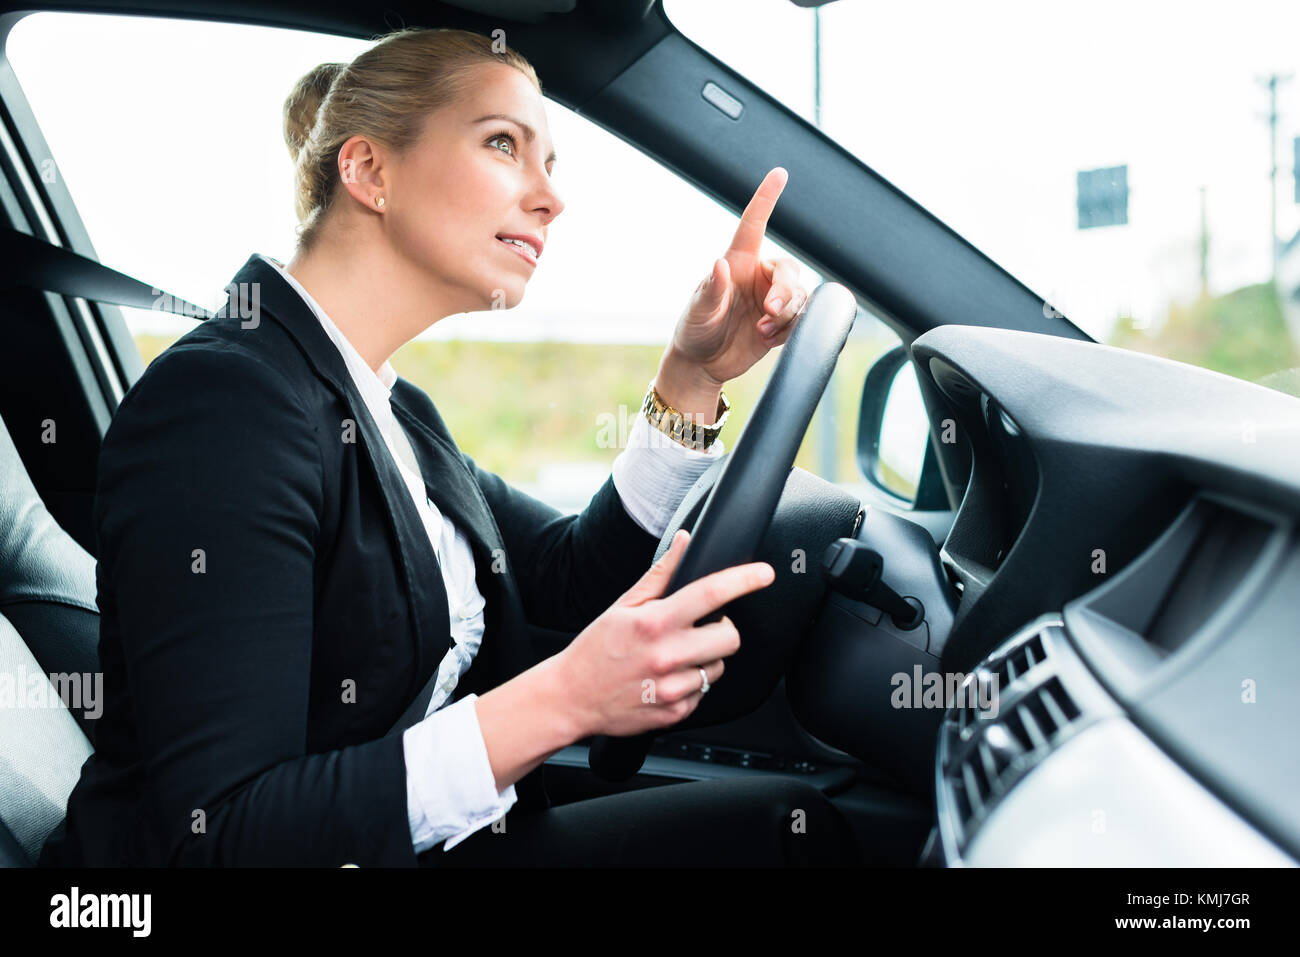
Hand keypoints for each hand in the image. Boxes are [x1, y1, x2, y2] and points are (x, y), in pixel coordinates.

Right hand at [555, 529, 774, 738]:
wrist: (571, 697)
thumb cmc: (595, 649)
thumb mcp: (623, 605)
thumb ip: (660, 574)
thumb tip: (684, 542)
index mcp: (655, 623)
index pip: (710, 594)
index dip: (743, 580)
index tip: (764, 574)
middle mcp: (667, 656)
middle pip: (729, 636)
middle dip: (721, 628)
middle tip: (698, 628)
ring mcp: (673, 688)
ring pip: (719, 667)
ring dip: (706, 659)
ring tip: (674, 656)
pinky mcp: (676, 712)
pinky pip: (704, 692)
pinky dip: (692, 684)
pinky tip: (666, 679)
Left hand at [664, 167, 809, 387]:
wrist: (702, 364)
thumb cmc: (694, 330)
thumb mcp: (698, 311)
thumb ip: (711, 290)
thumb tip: (720, 264)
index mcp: (738, 263)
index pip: (754, 224)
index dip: (766, 197)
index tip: (779, 173)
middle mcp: (758, 276)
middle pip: (790, 270)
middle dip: (785, 292)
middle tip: (770, 313)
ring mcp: (771, 299)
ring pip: (800, 296)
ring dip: (787, 315)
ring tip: (763, 331)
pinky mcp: (781, 322)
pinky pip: (801, 319)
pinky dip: (789, 330)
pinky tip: (768, 339)